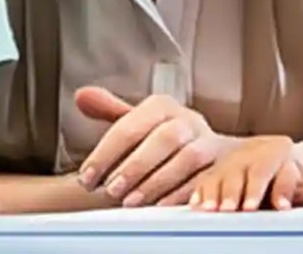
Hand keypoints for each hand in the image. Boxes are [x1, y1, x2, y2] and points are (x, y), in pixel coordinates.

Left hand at [73, 87, 233, 206]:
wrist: (213, 151)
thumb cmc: (167, 139)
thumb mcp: (140, 122)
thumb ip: (112, 111)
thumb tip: (81, 96)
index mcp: (162, 106)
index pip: (131, 124)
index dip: (106, 152)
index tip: (87, 177)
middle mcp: (187, 120)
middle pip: (164, 137)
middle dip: (135, 166)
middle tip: (111, 190)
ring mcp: (208, 142)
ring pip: (188, 157)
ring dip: (157, 182)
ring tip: (131, 201)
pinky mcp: (220, 166)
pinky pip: (204, 178)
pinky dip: (180, 193)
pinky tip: (159, 206)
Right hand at [190, 136, 302, 211]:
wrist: (274, 157)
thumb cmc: (298, 177)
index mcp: (283, 150)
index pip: (284, 170)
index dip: (283, 189)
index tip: (282, 207)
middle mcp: (258, 150)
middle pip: (253, 170)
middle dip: (249, 191)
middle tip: (244, 209)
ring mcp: (235, 158)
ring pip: (227, 173)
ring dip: (220, 193)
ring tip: (217, 210)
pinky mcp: (217, 168)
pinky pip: (206, 179)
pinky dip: (201, 193)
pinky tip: (198, 206)